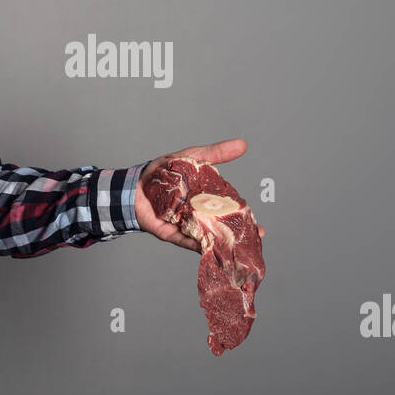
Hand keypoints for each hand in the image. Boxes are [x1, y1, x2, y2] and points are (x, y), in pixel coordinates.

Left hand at [135, 138, 264, 252]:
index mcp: (206, 199)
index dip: (244, 219)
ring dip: (224, 243)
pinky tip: (212, 250)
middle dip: (239, 235)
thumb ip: (216, 153)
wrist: (135, 184)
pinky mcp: (172, 233)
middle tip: (255, 239)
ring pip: (208, 237)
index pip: (229, 210)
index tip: (259, 228)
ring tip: (240, 249)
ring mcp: (186, 226)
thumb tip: (243, 145)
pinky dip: (198, 246)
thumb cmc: (163, 172)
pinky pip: (187, 241)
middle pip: (222, 227)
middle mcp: (199, 215)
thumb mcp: (192, 157)